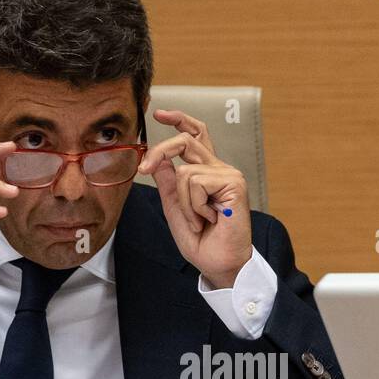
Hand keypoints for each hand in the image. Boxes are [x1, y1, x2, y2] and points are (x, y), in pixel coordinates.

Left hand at [137, 109, 252, 289]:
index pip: (196, 135)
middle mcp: (219, 169)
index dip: (180, 119)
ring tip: (199, 220)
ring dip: (183, 203)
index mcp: (207, 172)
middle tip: (144, 168)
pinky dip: (194, 207)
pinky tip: (210, 219)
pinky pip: (195, 183)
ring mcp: (229, 174)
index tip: (159, 113)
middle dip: (160, 151)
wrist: (219, 264)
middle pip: (186, 141)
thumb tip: (157, 158)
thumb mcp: (174, 208)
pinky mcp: (234, 183)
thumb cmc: (202, 241)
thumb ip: (167, 182)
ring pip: (185, 172)